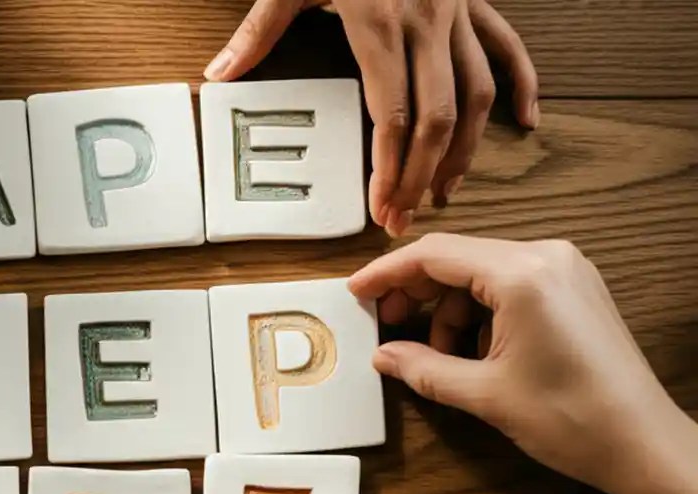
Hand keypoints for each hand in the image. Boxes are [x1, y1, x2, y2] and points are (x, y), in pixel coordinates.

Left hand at [205, 0, 537, 236]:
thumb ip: (258, 30)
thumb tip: (221, 74)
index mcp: (381, 24)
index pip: (392, 116)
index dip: (389, 170)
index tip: (382, 207)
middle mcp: (428, 23)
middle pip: (437, 119)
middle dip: (422, 175)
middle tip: (405, 217)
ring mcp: (457, 13)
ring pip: (477, 93)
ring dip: (466, 149)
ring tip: (446, 190)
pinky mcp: (475, 0)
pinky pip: (508, 46)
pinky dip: (522, 84)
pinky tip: (526, 121)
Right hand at [349, 233, 697, 493]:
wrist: (643, 444)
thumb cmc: (573, 418)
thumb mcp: (484, 393)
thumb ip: (423, 368)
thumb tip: (383, 355)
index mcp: (523, 274)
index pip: (435, 255)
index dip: (387, 273)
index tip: (356, 293)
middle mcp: (546, 257)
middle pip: (458, 258)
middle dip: (416, 292)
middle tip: (386, 326)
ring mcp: (565, 271)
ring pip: (482, 274)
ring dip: (449, 310)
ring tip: (438, 357)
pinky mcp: (574, 290)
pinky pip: (509, 285)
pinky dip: (481, 313)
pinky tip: (472, 352)